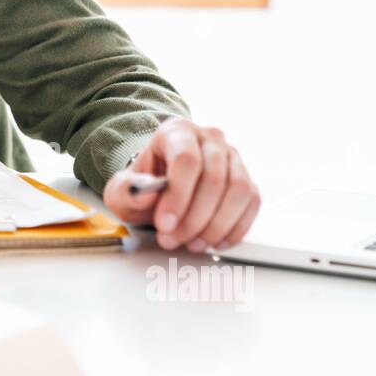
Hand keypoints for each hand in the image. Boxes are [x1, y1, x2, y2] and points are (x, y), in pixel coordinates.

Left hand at [103, 118, 259, 252]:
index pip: (186, 159)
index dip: (177, 196)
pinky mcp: (247, 179)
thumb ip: (127, 190)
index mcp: (177, 131)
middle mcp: (210, 139)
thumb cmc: (144, 187)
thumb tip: (144, 193)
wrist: (159, 189)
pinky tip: (215, 242)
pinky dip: (235, 228)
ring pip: (238, 191)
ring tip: (193, 244)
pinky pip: (251, 203)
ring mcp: (233, 158)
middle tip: (173, 239)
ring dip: (216, 225)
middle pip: (213, 177)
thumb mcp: (123, 189)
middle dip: (193, 218)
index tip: (164, 225)